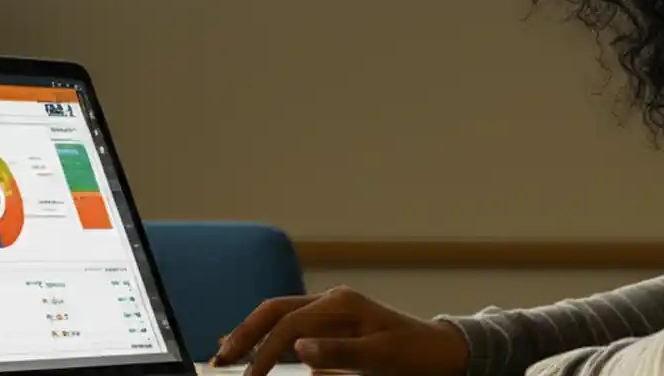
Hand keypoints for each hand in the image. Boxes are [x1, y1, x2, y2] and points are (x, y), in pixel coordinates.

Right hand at [210, 286, 469, 375]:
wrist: (444, 351)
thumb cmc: (416, 354)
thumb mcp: (381, 357)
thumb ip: (339, 352)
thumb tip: (298, 349)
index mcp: (340, 304)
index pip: (288, 326)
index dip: (263, 353)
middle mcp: (331, 301)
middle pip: (275, 310)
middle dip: (245, 333)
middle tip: (219, 361)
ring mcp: (332, 311)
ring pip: (280, 316)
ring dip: (253, 333)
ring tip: (225, 354)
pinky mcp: (334, 325)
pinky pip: (293, 326)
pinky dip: (270, 337)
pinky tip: (255, 350)